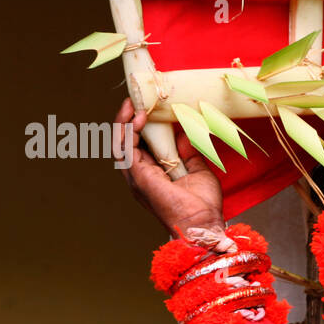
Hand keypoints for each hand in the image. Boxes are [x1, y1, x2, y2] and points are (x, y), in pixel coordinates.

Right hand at [113, 99, 234, 252]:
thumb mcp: (198, 172)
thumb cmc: (202, 206)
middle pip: (125, 141)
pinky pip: (127, 148)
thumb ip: (189, 153)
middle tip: (136, 99)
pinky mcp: (138, 176)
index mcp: (152, 174)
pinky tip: (141, 117)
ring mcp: (136, 176)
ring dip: (125, 121)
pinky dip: (131, 130)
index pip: (139, 145)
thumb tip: (184, 135)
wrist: (203, 224)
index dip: (140, 125)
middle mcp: (139, 175)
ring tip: (134, 103)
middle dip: (127, 119)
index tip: (148, 106)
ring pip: (120, 143)